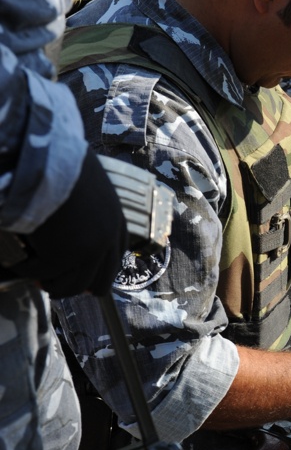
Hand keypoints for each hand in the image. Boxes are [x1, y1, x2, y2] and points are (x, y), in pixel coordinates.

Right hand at [10, 149, 127, 297]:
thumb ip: (89, 207)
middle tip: (56, 286)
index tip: (88, 283)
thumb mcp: (88, 186)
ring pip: (71, 286)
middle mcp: (108, 240)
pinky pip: (40, 272)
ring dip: (51, 285)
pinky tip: (16, 264)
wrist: (50, 161)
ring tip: (36, 280)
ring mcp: (87, 252)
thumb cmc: (63, 163)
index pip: (116, 257)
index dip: (101, 272)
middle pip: (100, 280)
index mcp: (117, 222)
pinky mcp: (62, 257)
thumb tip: (74, 221)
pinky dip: (26, 270)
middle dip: (78, 288)